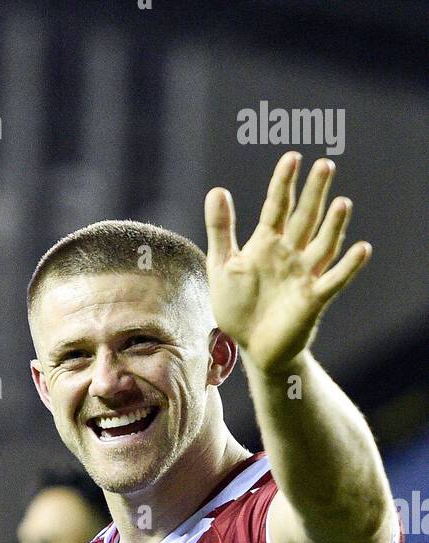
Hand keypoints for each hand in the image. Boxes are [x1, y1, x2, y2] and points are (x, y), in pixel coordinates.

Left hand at [204, 153, 369, 374]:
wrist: (254, 348)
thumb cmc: (239, 307)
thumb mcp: (222, 266)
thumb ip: (221, 230)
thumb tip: (217, 190)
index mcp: (266, 243)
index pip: (276, 206)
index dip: (284, 183)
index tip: (292, 158)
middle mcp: (290, 253)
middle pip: (305, 218)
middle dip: (314, 193)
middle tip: (325, 165)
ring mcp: (304, 275)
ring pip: (323, 244)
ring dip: (333, 225)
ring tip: (342, 203)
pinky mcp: (313, 299)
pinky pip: (334, 280)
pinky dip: (348, 266)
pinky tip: (361, 249)